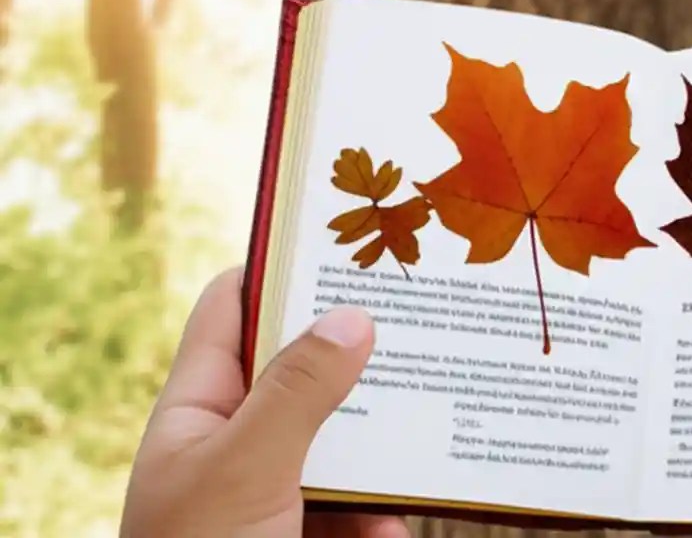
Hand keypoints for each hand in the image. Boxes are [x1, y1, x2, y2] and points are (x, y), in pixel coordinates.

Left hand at [120, 268, 409, 537]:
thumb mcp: (242, 470)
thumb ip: (296, 393)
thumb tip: (352, 315)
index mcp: (199, 408)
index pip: (233, 310)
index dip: (278, 269)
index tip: (342, 245)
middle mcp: (238, 440)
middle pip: (305, 370)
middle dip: (358, 355)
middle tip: (420, 321)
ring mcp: (274, 489)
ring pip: (345, 443)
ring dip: (385, 449)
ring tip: (429, 430)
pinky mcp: (309, 530)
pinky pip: (360, 506)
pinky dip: (381, 516)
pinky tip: (391, 525)